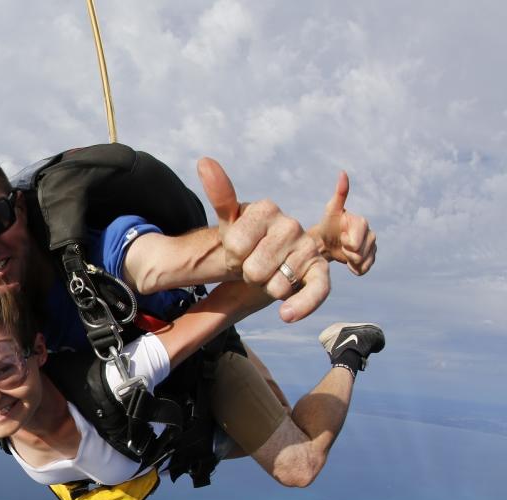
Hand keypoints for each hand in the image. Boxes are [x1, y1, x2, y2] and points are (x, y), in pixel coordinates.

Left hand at [198, 157, 330, 322]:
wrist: (263, 259)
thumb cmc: (245, 240)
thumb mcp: (229, 219)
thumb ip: (220, 192)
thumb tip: (204, 161)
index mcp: (267, 209)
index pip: (235, 246)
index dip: (231, 256)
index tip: (237, 250)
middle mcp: (291, 225)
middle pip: (253, 269)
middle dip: (248, 274)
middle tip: (253, 265)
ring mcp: (307, 248)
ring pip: (275, 285)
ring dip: (266, 287)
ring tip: (269, 274)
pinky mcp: (319, 272)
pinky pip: (316, 291)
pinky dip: (301, 305)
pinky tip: (286, 314)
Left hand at [313, 171, 375, 274]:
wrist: (326, 241)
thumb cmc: (328, 224)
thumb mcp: (331, 209)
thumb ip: (340, 193)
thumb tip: (343, 172)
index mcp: (362, 222)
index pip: (358, 238)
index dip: (349, 242)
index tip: (341, 239)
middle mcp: (370, 233)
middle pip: (362, 251)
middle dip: (349, 253)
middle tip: (341, 246)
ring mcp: (371, 246)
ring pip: (364, 261)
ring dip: (352, 261)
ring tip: (343, 253)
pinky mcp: (370, 257)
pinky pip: (366, 268)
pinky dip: (356, 269)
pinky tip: (348, 262)